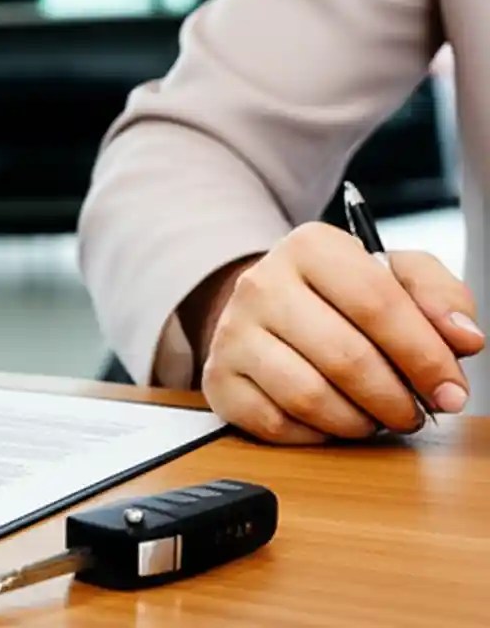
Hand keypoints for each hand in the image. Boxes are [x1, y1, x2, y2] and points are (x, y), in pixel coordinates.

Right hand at [198, 223, 484, 443]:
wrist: (266, 308)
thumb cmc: (339, 296)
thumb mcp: (394, 276)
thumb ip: (439, 297)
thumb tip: (463, 338)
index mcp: (310, 247)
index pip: (377, 303)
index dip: (424, 355)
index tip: (451, 389)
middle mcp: (261, 284)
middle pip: (345, 356)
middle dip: (396, 398)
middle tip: (417, 413)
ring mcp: (232, 333)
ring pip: (309, 396)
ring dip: (359, 421)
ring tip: (377, 418)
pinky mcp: (218, 379)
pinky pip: (275, 424)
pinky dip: (316, 433)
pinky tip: (332, 419)